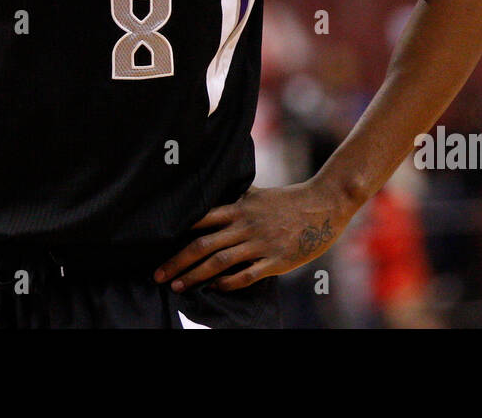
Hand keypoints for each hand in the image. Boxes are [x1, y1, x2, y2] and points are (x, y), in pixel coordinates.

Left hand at [154, 180, 353, 291]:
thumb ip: (236, 198)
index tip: (158, 246)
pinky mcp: (276, 260)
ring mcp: (260, 243)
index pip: (200, 219)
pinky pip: (246, 275)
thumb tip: (216, 196)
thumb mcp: (258, 193)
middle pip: (203, 244)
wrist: (323, 204)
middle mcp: (245, 224)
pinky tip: (214, 288)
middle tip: (158, 275)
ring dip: (195, 275)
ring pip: (219, 262)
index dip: (177, 234)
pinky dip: (227, 283)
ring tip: (178, 286)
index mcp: (239, 207)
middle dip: (177, 261)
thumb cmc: (289, 200)